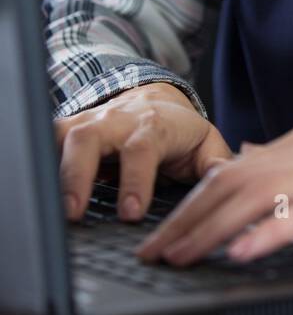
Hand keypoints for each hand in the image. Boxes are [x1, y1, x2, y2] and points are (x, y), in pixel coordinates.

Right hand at [54, 82, 231, 221]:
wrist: (156, 101)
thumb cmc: (181, 132)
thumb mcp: (206, 145)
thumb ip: (216, 165)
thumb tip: (227, 181)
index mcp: (154, 125)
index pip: (142, 149)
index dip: (136, 180)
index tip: (131, 213)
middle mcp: (118, 121)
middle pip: (91, 138)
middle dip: (79, 174)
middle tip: (74, 212)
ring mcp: (91, 122)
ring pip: (65, 137)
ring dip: (56, 171)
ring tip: (54, 209)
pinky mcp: (72, 128)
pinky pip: (50, 138)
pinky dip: (44, 158)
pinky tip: (43, 188)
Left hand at [136, 124, 292, 264]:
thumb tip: (245, 174)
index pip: (232, 172)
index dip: (190, 205)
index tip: (160, 238)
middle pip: (235, 181)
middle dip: (189, 219)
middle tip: (156, 254)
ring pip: (260, 194)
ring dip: (214, 228)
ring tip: (184, 256)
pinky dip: (268, 232)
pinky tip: (243, 252)